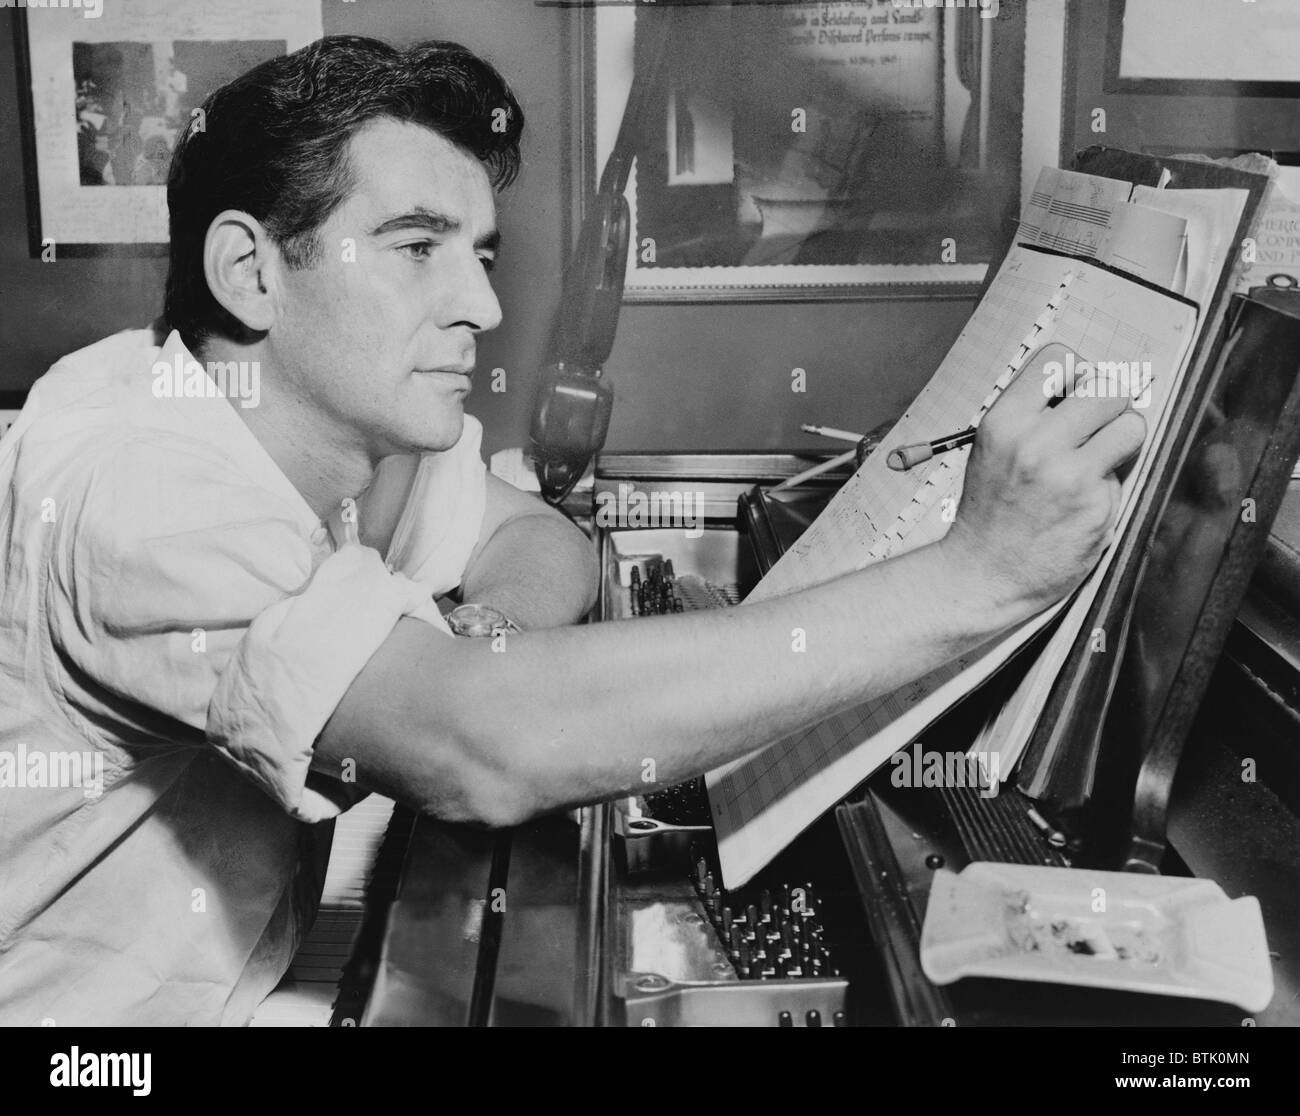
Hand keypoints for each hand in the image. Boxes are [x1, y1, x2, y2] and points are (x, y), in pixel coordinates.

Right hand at [940, 342, 1146, 616]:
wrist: (983, 573)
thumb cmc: (991, 509)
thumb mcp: (993, 448)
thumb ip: (1033, 415)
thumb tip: (1095, 383)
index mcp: (1004, 422)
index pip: (1059, 359)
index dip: (1077, 372)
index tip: (1077, 392)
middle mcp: (1036, 443)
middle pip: (1108, 387)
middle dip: (1110, 402)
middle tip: (1099, 423)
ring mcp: (1069, 476)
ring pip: (1132, 426)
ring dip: (1122, 439)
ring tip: (1097, 459)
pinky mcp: (1096, 507)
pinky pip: (1125, 475)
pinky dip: (1109, 486)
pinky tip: (1081, 503)